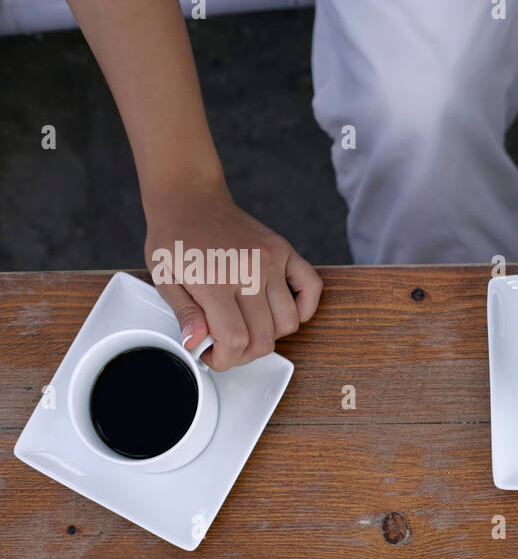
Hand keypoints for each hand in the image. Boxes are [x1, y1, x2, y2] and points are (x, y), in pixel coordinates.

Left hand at [144, 183, 322, 370]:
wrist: (190, 199)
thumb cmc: (174, 238)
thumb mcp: (164, 278)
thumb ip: (184, 314)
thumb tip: (196, 344)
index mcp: (214, 280)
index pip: (235, 339)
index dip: (225, 359)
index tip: (213, 356)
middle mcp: (249, 271)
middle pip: (264, 338)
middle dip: (244, 354)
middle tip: (227, 346)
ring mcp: (272, 260)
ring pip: (289, 322)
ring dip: (271, 335)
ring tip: (249, 327)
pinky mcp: (285, 251)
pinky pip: (312, 289)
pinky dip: (303, 309)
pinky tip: (278, 311)